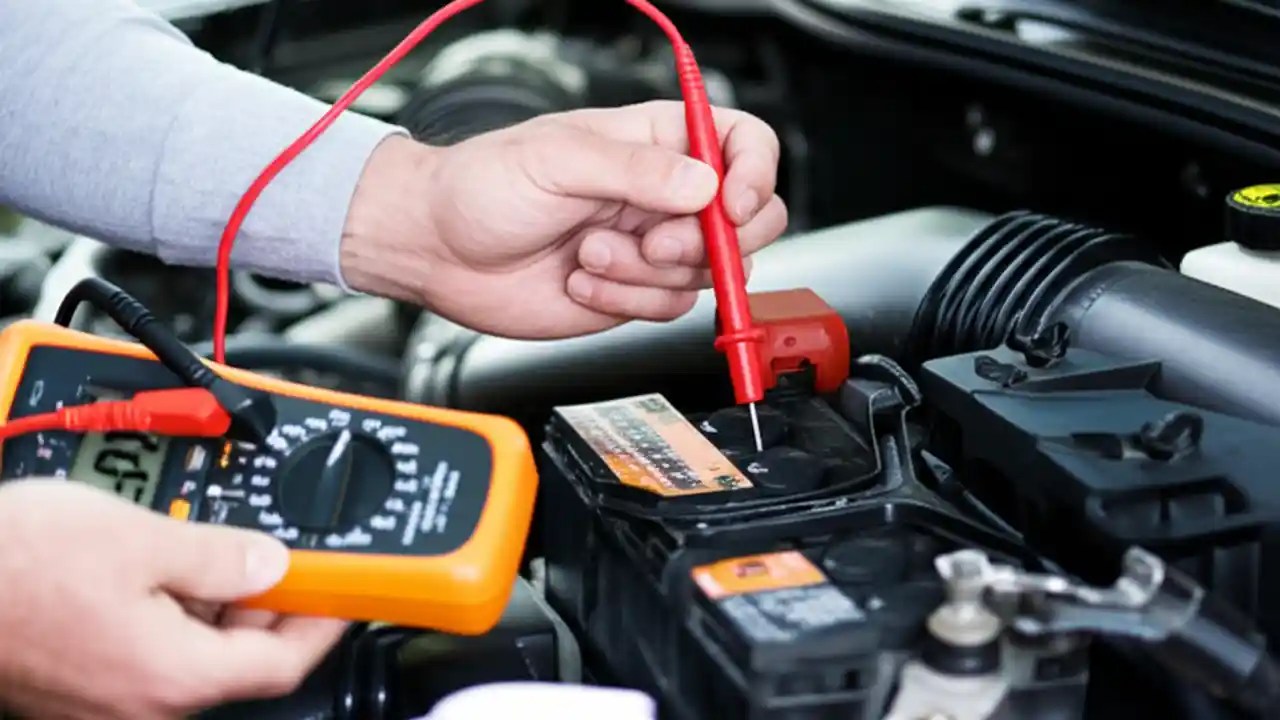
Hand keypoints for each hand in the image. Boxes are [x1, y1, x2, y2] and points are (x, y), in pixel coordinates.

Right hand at [0, 480, 346, 719]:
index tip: (342, 590)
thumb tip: (269, 565)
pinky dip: (167, 612)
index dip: (323, 622)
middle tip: (277, 553)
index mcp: (174, 676)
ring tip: (208, 545)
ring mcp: (107, 702)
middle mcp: (143, 705)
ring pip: (192, 655)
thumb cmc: (13, 567)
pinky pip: (147, 653)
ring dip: (213, 604)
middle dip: (266, 605)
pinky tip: (155, 566)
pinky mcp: (77, 689)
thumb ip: (220, 557)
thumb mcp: (139, 538)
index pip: (283, 664)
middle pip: (239, 661)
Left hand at [340, 100, 786, 338]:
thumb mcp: (557, 160)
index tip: (729, 205)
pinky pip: (669, 309)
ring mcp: (651, 246)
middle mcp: (662, 194)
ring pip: (707, 272)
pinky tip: (580, 281)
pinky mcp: (633, 293)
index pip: (742, 143)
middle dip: (707, 242)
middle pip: (748, 219)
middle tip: (652, 241)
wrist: (437, 250)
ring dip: (646, 274)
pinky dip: (626, 302)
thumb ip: (634, 170)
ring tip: (588, 255)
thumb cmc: (480, 187)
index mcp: (653, 141)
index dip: (753, 175)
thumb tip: (704, 182)